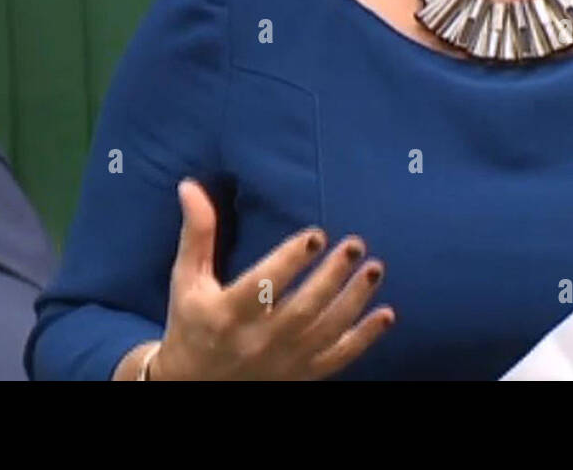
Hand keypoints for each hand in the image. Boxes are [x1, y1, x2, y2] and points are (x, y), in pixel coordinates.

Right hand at [151, 179, 395, 379]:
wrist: (194, 385)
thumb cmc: (192, 323)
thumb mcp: (187, 279)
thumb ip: (197, 234)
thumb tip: (191, 186)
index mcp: (228, 314)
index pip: (264, 285)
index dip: (291, 260)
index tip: (316, 234)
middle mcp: (258, 340)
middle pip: (303, 307)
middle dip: (332, 275)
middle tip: (355, 244)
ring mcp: (283, 361)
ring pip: (326, 331)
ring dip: (354, 300)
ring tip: (374, 268)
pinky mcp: (301, 375)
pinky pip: (338, 358)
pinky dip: (364, 338)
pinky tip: (385, 314)